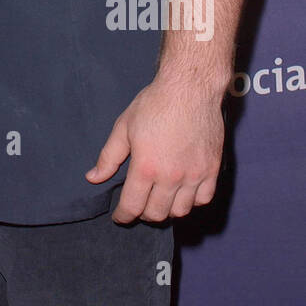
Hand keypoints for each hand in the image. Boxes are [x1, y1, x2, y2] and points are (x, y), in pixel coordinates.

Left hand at [86, 79, 224, 222]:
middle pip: (156, 213)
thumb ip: (109, 157)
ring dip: (167, 209)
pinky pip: (203, 199)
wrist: (189, 89)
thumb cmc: (154, 104)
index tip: (120, 216)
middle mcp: (171, 177)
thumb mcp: (123, 127)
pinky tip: (182, 192)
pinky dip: (191, 201)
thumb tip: (93, 178)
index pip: (132, 206)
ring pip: (180, 211)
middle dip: (143, 213)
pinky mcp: (211, 169)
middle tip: (139, 204)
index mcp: (146, 167)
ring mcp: (194, 175)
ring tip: (159, 199)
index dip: (123, 216)